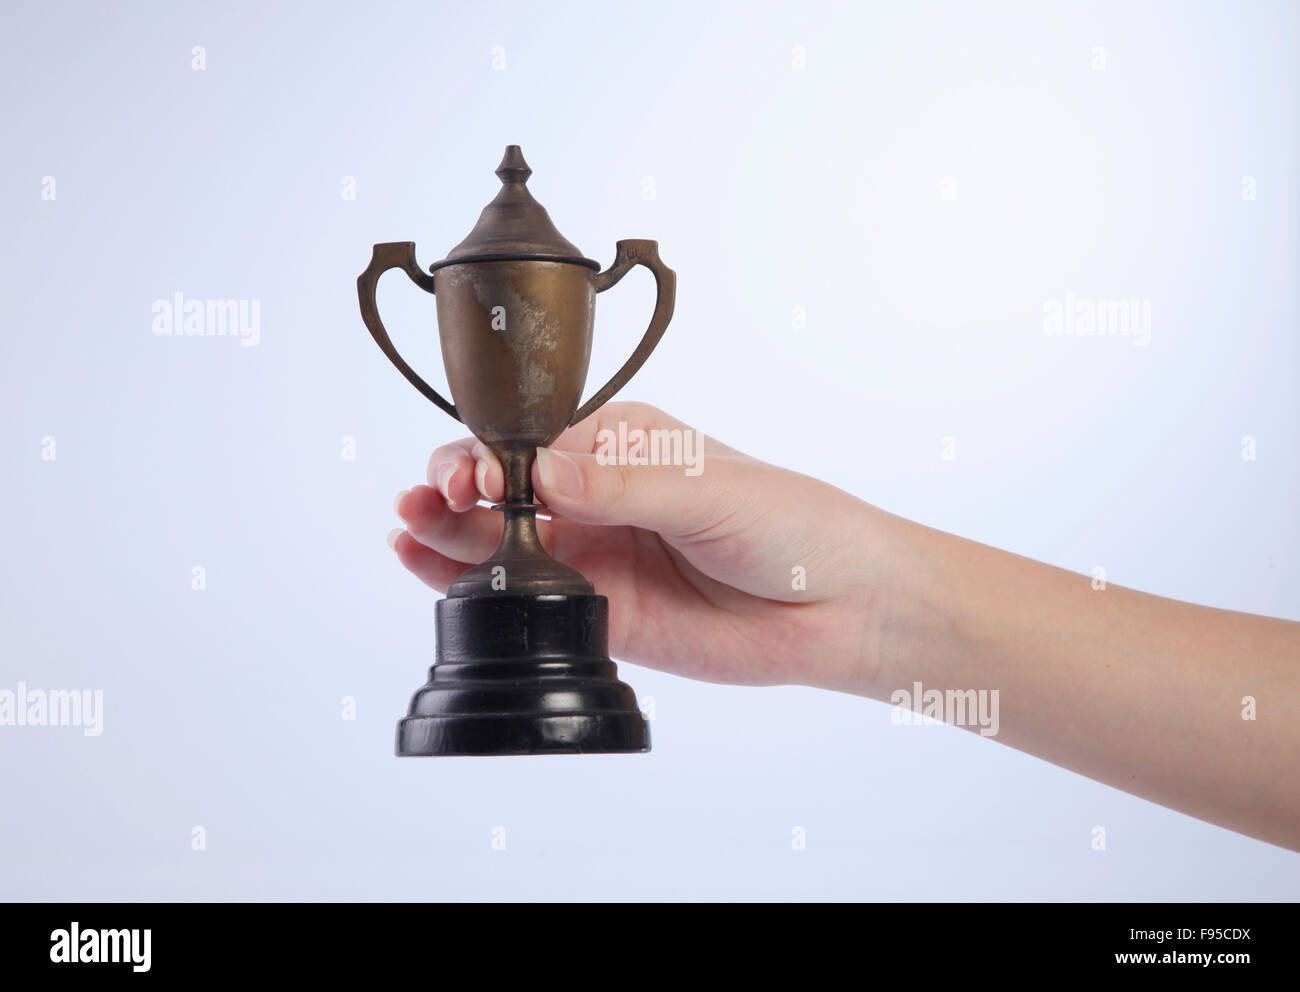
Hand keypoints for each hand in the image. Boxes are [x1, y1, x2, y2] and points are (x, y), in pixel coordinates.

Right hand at [391, 402, 882, 691]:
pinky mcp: (594, 610)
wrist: (835, 607)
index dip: (494, 451)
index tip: (477, 472)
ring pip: (498, 540)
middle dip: (456, 486)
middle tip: (436, 498)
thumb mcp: (707, 488)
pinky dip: (469, 582)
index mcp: (621, 443)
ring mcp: (591, 553)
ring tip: (407, 526)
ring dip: (445, 531)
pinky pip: (521, 596)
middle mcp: (595, 495)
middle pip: (501, 486)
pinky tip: (427, 567)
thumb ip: (621, 484)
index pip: (533, 437)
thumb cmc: (791, 524)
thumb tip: (540, 471)